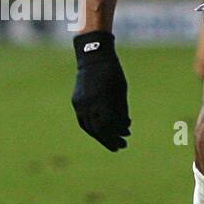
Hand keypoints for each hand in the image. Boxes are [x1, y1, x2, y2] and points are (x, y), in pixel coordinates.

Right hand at [72, 31, 129, 150]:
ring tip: (112, 143)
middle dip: (111, 140)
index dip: (118, 132)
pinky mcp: (76, 102)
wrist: (92, 57)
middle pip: (99, 129)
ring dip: (101, 137)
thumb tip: (124, 129)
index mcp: (103, 99)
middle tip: (121, 147)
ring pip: (89, 128)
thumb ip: (122, 110)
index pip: (109, 124)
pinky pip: (83, 121)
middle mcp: (89, 103)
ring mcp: (80, 103)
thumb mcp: (121, 91)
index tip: (127, 136)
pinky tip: (101, 133)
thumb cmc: (112, 73)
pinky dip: (93, 129)